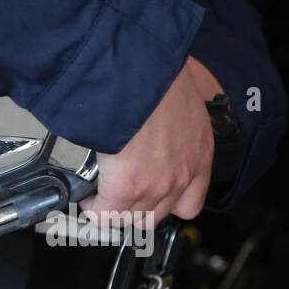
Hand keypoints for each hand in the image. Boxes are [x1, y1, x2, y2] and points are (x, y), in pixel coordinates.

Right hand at [81, 56, 217, 224]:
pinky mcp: (128, 185)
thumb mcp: (179, 100)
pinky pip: (106, 213)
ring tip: (100, 195)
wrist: (141, 70)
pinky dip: (95, 208)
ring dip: (114, 209)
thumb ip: (171, 122)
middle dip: (134, 208)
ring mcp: (158, 184)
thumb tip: (151, 122)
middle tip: (118, 195)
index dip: (164, 203)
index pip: (189, 203)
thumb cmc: (157, 73)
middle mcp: (184, 175)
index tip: (149, 196)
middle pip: (157, 215)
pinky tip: (88, 197)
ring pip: (131, 218)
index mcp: (200, 153)